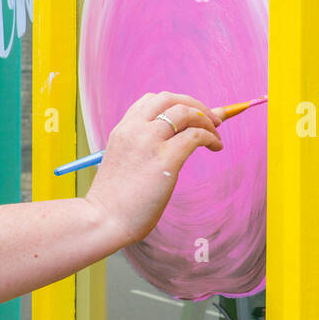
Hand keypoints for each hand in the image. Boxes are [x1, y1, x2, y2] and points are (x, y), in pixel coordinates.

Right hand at [84, 91, 222, 247]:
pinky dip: (210, 136)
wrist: (103, 220)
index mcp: (122, 130)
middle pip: (170, 99)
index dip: (176, 104)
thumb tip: (169, 145)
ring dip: (206, 118)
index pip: (152, 101)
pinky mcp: (165, 160)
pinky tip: (215, 147)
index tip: (190, 115)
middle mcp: (134, 130)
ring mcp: (149, 142)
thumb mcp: (122, 164)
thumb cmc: (113, 202)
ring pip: (186, 112)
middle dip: (195, 104)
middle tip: (211, 118)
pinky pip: (196, 135)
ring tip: (215, 134)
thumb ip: (140, 150)